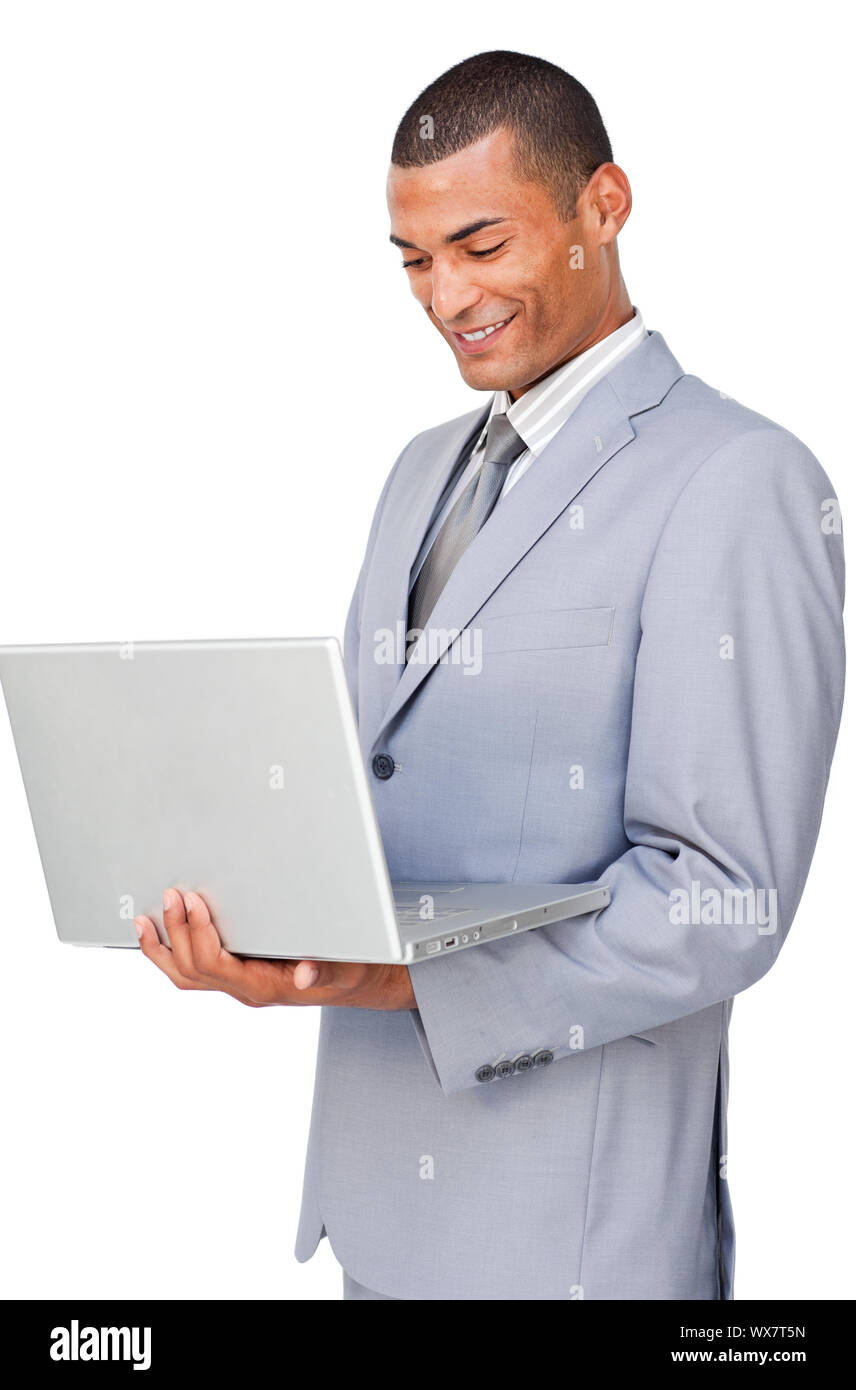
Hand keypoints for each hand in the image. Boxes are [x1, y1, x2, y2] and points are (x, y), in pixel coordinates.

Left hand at [134, 888, 416, 1010]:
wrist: (356, 983)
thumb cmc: (350, 971)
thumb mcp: (346, 968)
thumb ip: (324, 970)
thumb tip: (304, 973)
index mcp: (263, 987)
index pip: (216, 966)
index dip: (199, 935)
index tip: (194, 901)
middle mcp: (244, 989)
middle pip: (191, 970)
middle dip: (176, 932)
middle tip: (170, 895)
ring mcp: (236, 984)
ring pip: (185, 975)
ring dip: (162, 947)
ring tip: (144, 919)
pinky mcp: (235, 974)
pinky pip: (192, 971)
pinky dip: (171, 951)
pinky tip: (161, 931)